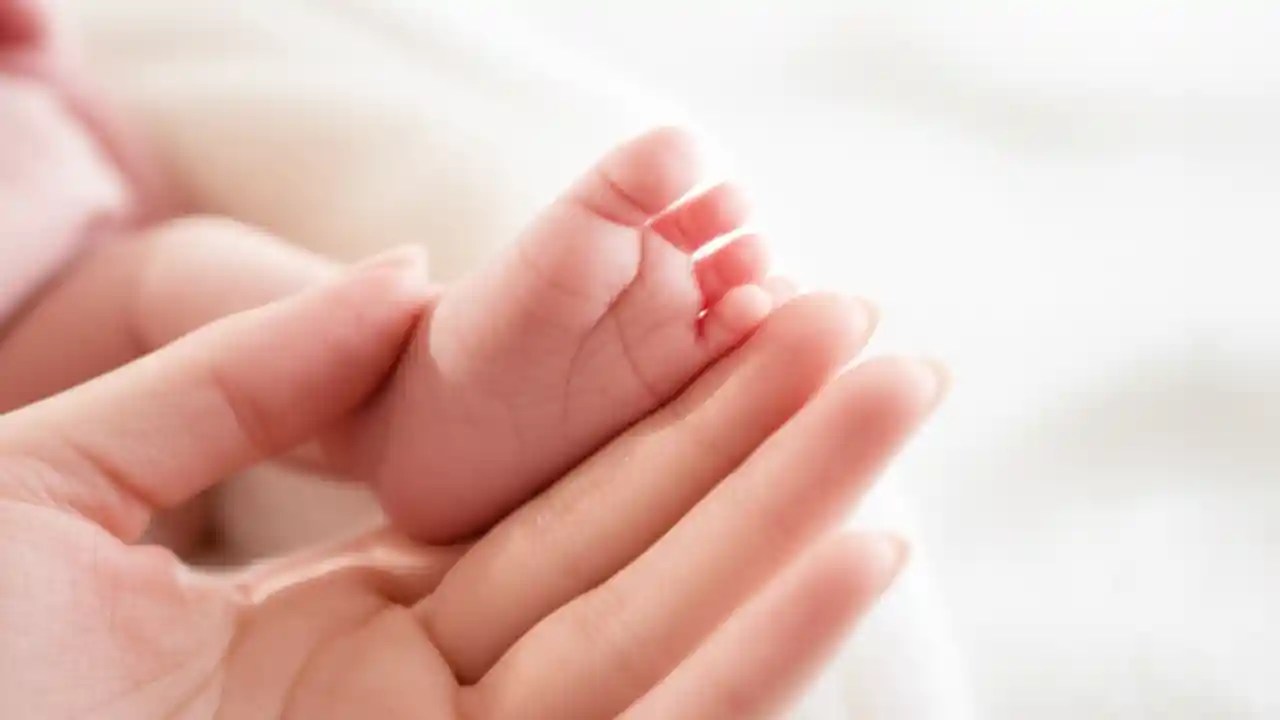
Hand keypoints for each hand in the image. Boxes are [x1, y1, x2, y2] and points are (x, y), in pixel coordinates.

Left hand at [0, 251, 942, 718]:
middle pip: (633, 556)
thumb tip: (406, 274)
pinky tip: (862, 548)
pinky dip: (766, 653)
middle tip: (878, 339)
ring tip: (900, 398)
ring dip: (798, 517)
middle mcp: (427, 708)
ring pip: (671, 636)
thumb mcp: (59, 489)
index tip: (751, 323)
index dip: (652, 417)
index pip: (542, 511)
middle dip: (763, 445)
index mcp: (340, 631)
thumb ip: (239, 381)